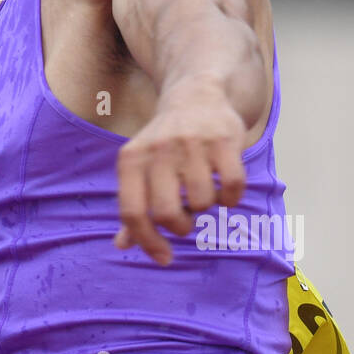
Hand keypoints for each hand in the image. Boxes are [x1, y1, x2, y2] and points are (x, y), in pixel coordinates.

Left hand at [114, 80, 247, 265]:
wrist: (195, 96)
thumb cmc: (164, 145)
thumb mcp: (140, 168)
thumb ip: (133, 205)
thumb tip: (122, 245)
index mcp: (131, 159)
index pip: (132, 212)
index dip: (147, 242)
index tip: (165, 258)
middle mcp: (158, 150)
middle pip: (168, 213)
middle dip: (181, 227)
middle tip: (187, 219)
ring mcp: (191, 143)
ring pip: (202, 202)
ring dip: (207, 206)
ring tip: (203, 189)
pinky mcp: (223, 140)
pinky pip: (231, 188)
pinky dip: (231, 198)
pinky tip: (225, 188)